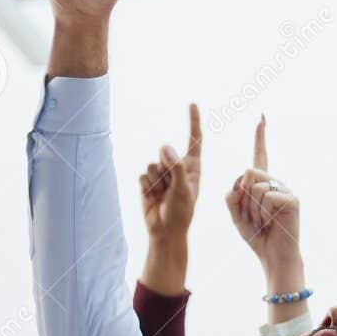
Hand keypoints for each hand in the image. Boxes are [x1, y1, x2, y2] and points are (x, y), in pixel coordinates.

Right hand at [141, 104, 202, 244]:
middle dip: (165, 170)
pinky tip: (152, 198)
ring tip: (163, 196)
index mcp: (193, 167)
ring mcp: (161, 174)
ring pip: (152, 164)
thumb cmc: (180, 213)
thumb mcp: (183, 190)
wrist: (164, 231)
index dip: (193, 121)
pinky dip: (146, 186)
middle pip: (165, 154)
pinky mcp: (147, 181)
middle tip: (171, 191)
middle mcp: (177, 167)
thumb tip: (164, 146)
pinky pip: (142, 174)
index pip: (194, 140)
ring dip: (156, 181)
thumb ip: (175, 167)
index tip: (193, 103)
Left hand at [225, 116, 302, 283]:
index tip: (261, 119)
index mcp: (262, 184)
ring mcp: (285, 189)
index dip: (260, 139)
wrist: (274, 257)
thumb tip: (243, 176)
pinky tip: (272, 223)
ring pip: (255, 186)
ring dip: (253, 210)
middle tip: (254, 218)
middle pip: (247, 174)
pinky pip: (267, 197)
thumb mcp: (236, 215)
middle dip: (243, 199)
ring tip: (263, 223)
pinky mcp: (292, 199)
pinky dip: (264, 213)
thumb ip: (232, 195)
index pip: (260, 157)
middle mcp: (275, 183)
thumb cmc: (257, 237)